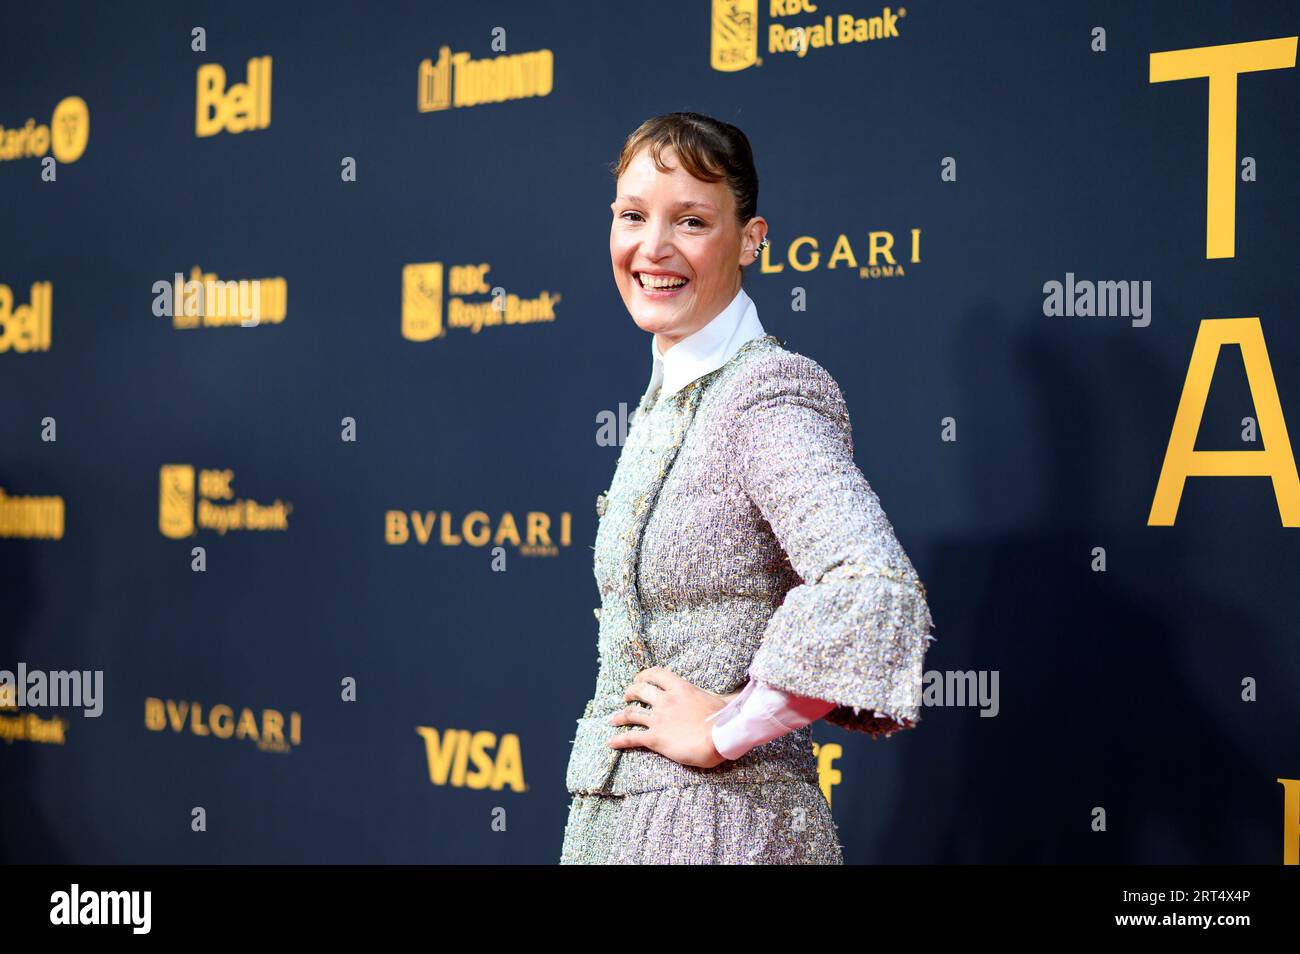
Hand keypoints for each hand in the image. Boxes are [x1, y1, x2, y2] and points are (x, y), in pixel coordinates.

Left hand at [605, 666, 731, 768]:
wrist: (721, 737)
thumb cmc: (726, 718)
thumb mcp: (725, 698)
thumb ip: (727, 694)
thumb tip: (745, 689)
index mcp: (681, 688)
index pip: (656, 674)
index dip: (644, 675)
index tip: (640, 678)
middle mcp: (666, 701)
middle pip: (640, 690)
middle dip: (630, 692)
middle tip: (627, 696)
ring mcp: (659, 719)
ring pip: (632, 713)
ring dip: (620, 716)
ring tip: (613, 719)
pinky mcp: (656, 738)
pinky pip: (632, 737)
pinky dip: (619, 739)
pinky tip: (610, 743)